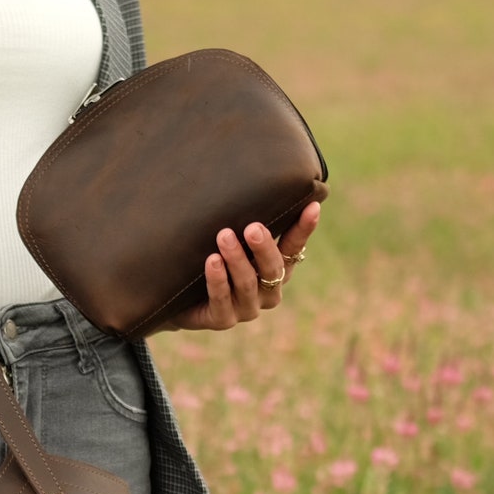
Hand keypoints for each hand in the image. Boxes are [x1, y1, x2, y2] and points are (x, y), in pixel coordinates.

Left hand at [158, 200, 320, 332]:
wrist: (180, 297)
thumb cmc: (211, 259)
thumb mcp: (232, 237)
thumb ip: (247, 219)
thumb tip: (257, 173)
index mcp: (276, 269)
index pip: (294, 247)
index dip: (303, 229)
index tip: (313, 206)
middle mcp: (267, 291)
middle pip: (273, 269)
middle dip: (263, 248)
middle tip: (253, 227)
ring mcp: (246, 308)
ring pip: (247, 284)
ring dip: (236, 259)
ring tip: (223, 236)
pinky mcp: (222, 320)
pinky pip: (222, 300)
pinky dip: (217, 280)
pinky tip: (212, 262)